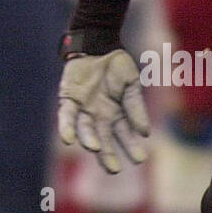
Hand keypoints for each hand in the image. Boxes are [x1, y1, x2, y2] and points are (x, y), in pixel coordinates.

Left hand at [58, 49, 149, 173]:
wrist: (99, 43)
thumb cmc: (117, 65)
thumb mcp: (132, 85)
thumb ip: (136, 107)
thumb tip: (145, 133)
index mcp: (116, 115)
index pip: (124, 136)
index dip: (131, 147)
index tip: (140, 160)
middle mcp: (99, 116)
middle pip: (102, 139)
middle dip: (107, 155)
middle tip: (113, 169)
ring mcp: (83, 109)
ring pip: (85, 130)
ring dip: (89, 140)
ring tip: (96, 149)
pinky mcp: (69, 99)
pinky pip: (66, 116)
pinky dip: (67, 127)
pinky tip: (68, 139)